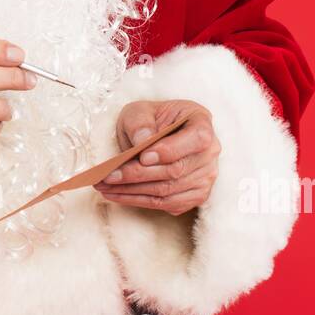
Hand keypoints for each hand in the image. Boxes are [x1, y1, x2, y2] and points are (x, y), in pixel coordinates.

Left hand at [93, 98, 219, 215]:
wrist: (156, 134)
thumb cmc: (149, 120)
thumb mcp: (139, 110)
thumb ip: (140, 121)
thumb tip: (143, 140)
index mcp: (201, 122)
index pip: (197, 139)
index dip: (171, 150)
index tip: (143, 157)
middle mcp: (210, 152)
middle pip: (176, 170)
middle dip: (138, 175)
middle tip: (108, 176)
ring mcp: (205, 177)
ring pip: (169, 191)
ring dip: (133, 191)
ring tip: (104, 187)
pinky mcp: (194, 196)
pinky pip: (166, 204)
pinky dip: (138, 201)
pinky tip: (116, 195)